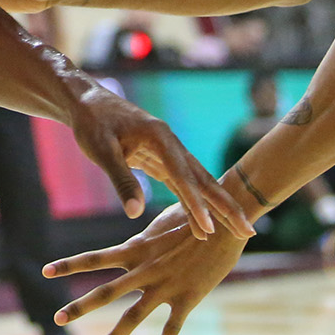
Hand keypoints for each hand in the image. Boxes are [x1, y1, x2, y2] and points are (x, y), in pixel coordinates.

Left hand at [45, 205, 247, 334]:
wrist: (227, 222)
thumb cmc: (195, 216)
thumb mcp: (162, 223)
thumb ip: (145, 237)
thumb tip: (135, 241)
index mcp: (136, 248)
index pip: (94, 258)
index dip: (69, 264)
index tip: (44, 270)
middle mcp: (145, 269)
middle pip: (105, 293)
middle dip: (79, 307)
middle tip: (56, 319)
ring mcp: (165, 286)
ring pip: (133, 317)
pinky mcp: (187, 298)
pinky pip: (171, 328)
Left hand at [67, 87, 253, 241]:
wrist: (87, 102)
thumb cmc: (92, 123)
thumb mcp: (101, 150)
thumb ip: (121, 179)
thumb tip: (135, 213)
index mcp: (160, 137)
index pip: (182, 175)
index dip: (195, 203)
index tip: (208, 228)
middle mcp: (171, 143)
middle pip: (202, 179)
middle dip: (225, 206)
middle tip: (247, 232)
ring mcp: (168, 152)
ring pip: (198, 183)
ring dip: (217, 207)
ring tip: (239, 231)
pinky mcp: (161, 160)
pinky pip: (183, 184)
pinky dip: (195, 203)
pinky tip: (204, 223)